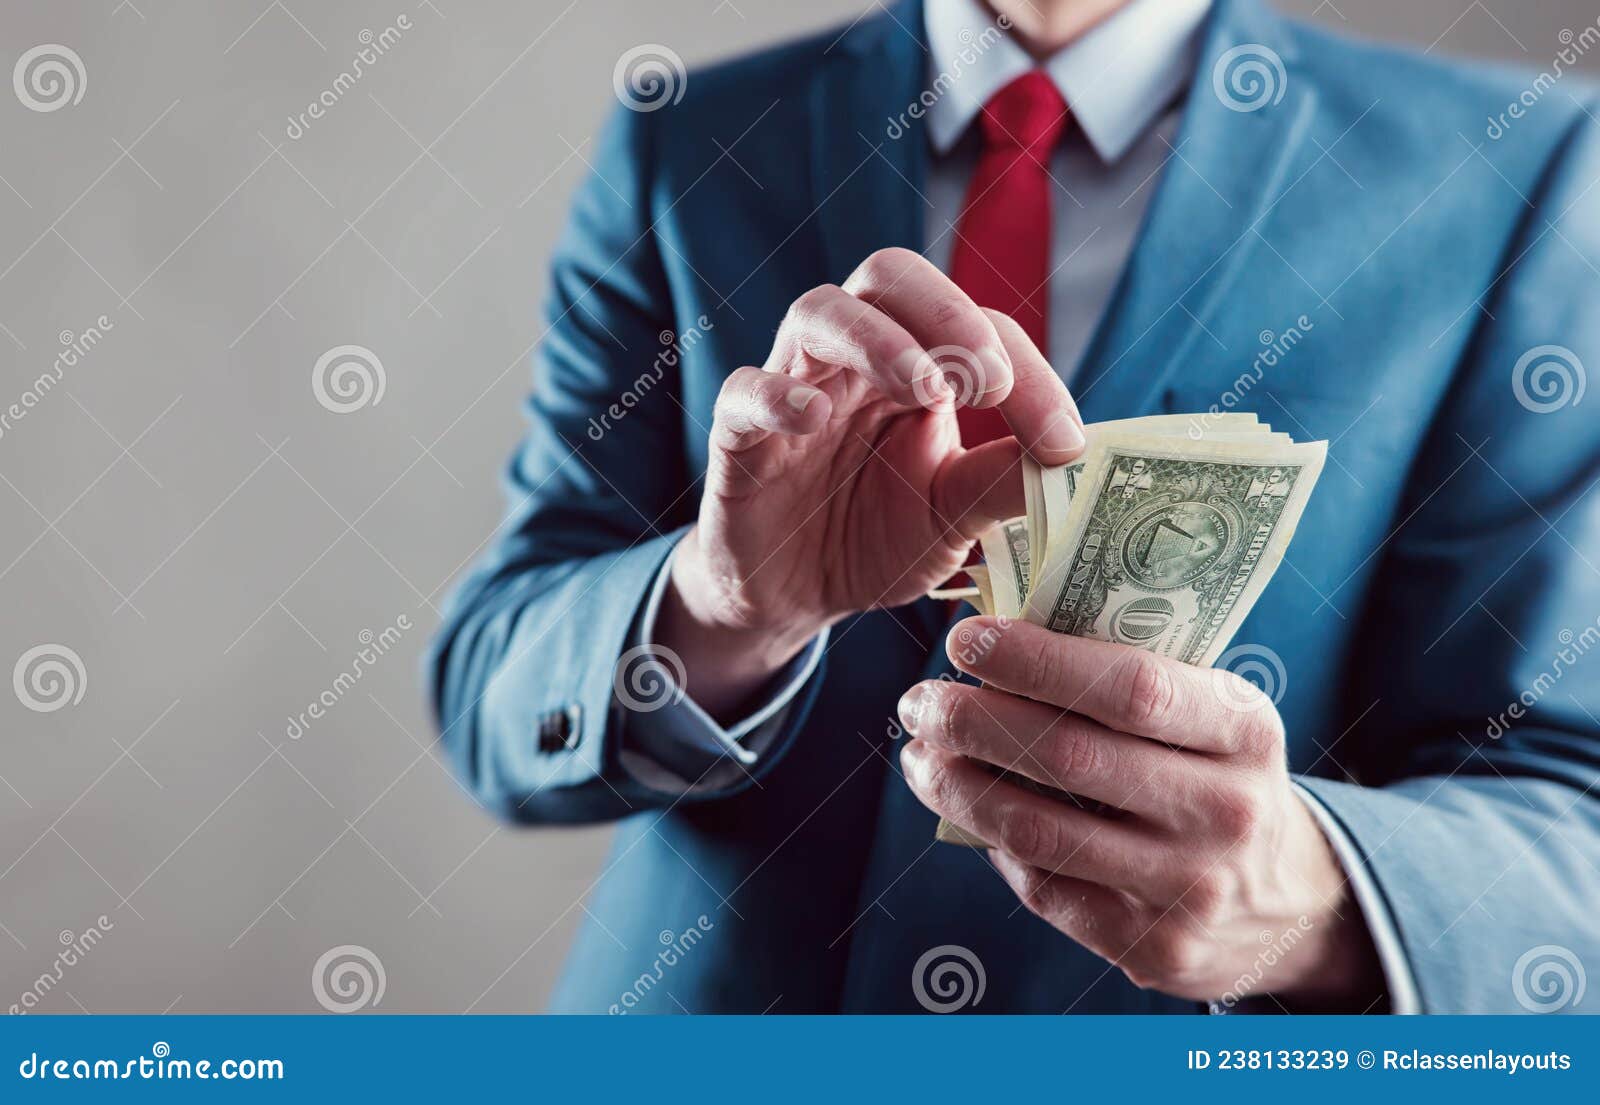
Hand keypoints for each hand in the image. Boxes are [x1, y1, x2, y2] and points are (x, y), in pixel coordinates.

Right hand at [656, 249, 1083, 715]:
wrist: (796, 594)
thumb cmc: (877, 536)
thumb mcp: (954, 515)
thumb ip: (1003, 482)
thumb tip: (1077, 459)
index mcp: (919, 365)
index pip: (979, 332)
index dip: (1028, 373)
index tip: (1065, 442)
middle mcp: (855, 359)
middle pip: (889, 278)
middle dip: (946, 314)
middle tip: (990, 380)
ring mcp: (793, 388)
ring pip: (817, 313)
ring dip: (876, 340)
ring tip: (925, 389)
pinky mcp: (738, 437)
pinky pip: (743, 392)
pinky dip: (776, 396)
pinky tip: (812, 419)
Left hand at [898, 618, 1384, 1008]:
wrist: (1289, 905)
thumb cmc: (1216, 777)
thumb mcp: (1211, 715)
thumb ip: (1127, 678)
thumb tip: (994, 640)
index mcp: (1244, 728)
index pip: (1131, 687)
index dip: (1036, 660)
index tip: (964, 641)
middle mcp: (1226, 810)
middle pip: (1070, 757)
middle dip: (972, 722)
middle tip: (919, 701)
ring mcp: (1190, 887)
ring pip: (1041, 831)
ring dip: (959, 787)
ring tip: (920, 757)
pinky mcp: (1152, 949)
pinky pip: (1045, 887)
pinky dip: (992, 843)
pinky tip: (968, 811)